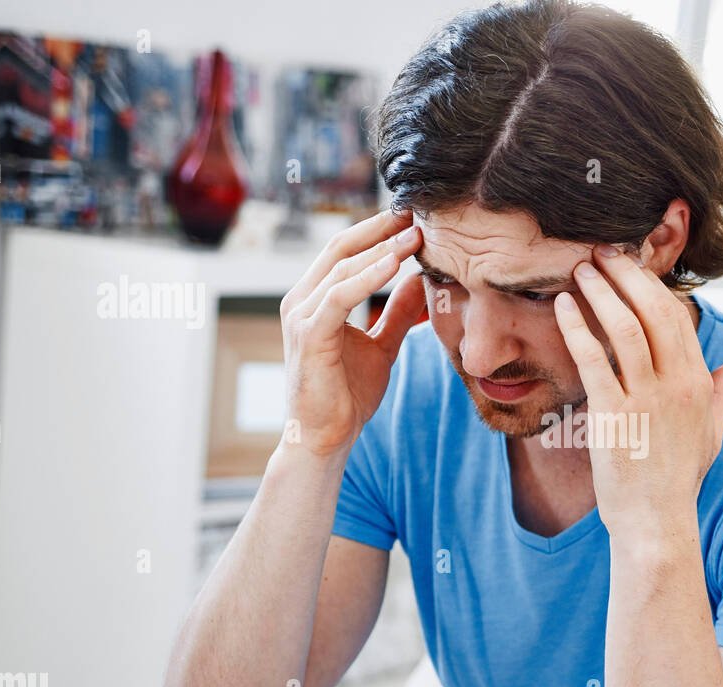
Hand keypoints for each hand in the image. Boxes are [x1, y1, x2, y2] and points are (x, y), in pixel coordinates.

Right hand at [278, 207, 427, 462]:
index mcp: (316, 298)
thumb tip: (420, 280)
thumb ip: (395, 312)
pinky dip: (368, 277)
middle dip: (380, 228)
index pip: (347, 250)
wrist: (326, 437)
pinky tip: (396, 264)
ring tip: (416, 234)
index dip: (380, 231)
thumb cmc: (347, 394)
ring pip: (342, 267)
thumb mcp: (381, 345)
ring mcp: (302, 316)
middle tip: (417, 211)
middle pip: (342, 248)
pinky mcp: (309, 335)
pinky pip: (340, 296)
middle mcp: (302, 300)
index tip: (415, 217)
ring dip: (382, 248)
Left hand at [554, 243, 722, 539]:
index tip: (630, 266)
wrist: (656, 522)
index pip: (678, 318)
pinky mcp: (614, 414)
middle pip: (654, 310)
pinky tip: (561, 305)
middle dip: (627, 275)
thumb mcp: (710, 435)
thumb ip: (722, 396)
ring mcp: (647, 399)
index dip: (652, 285)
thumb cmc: (678, 480)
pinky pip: (593, 358)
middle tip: (602, 253)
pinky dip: (576, 326)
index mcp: (699, 383)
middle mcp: (678, 385)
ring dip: (601, 291)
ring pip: (625, 327)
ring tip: (580, 269)